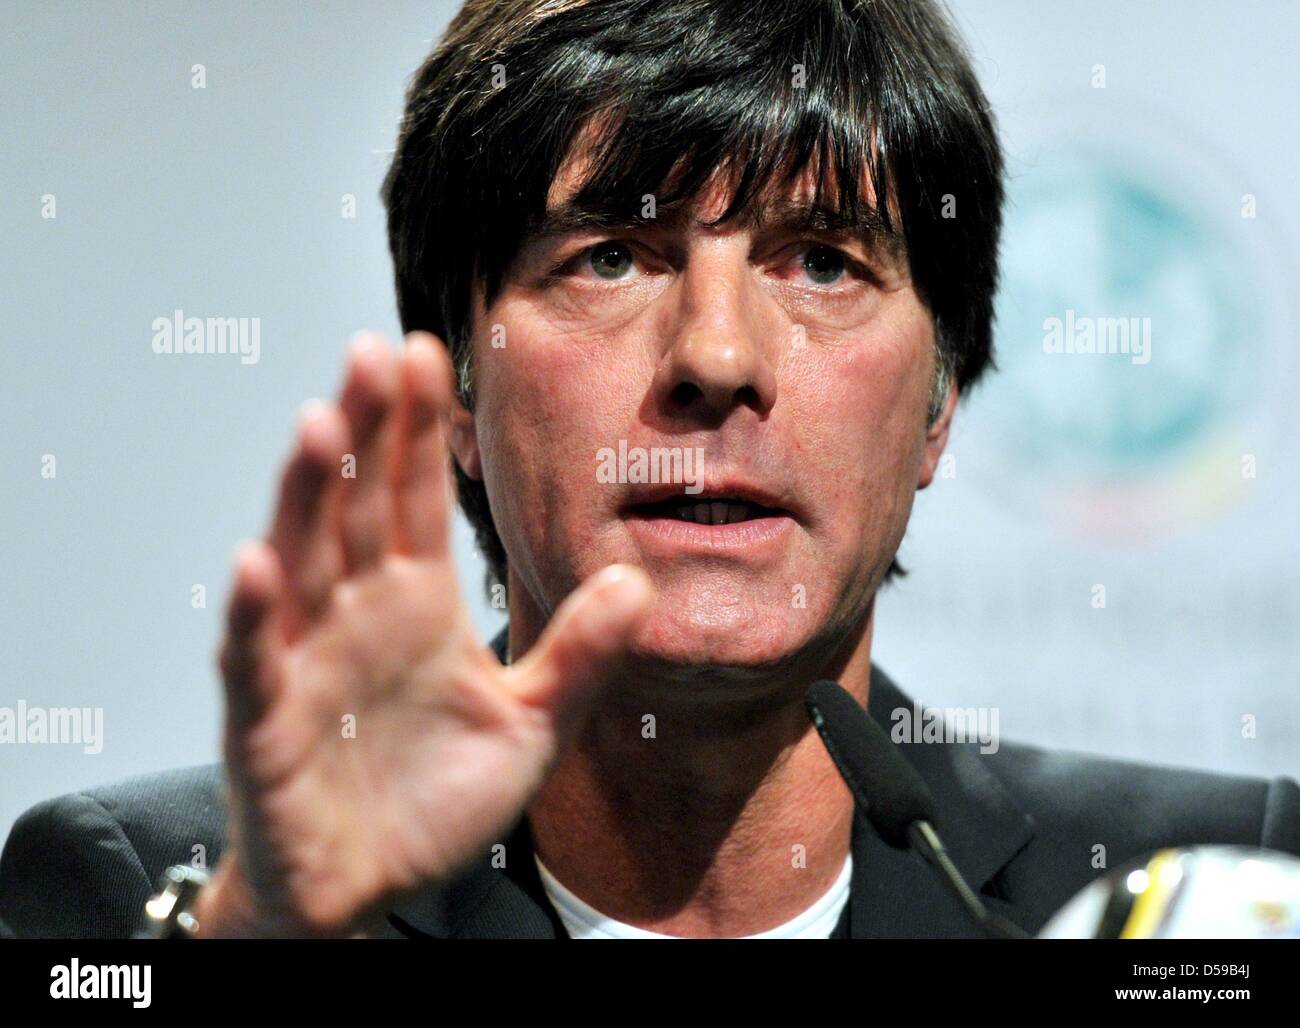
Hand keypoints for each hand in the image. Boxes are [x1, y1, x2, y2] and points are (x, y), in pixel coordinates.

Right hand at [197, 332, 653, 936]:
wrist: (368, 887)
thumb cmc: (432, 802)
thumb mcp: (530, 723)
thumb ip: (580, 655)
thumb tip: (637, 579)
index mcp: (416, 602)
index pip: (414, 497)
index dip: (419, 429)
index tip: (426, 355)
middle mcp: (355, 612)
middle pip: (355, 504)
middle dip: (365, 429)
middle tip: (374, 352)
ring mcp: (305, 659)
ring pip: (300, 560)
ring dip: (306, 495)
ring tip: (322, 424)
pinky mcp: (266, 721)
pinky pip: (253, 661)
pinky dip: (249, 616)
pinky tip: (256, 563)